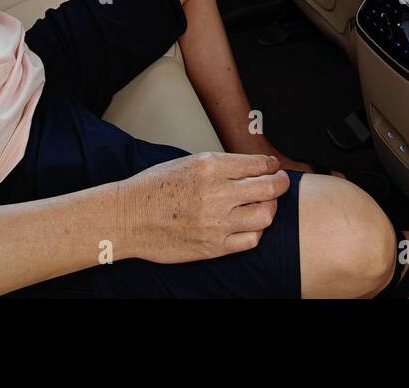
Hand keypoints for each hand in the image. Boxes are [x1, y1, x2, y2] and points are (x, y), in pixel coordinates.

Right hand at [119, 152, 289, 262]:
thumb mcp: (189, 162)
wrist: (128, 217)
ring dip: (269, 208)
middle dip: (280, 183)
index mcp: (210, 166)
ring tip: (264, 204)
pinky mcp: (214, 246)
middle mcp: (217, 193)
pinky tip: (248, 224)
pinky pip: (251, 240)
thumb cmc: (154, 188)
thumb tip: (252, 167)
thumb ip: (222, 165)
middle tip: (280, 182)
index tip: (272, 167)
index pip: (258, 164)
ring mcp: (217, 222)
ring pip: (265, 215)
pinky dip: (256, 231)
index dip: (271, 165)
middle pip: (269, 188)